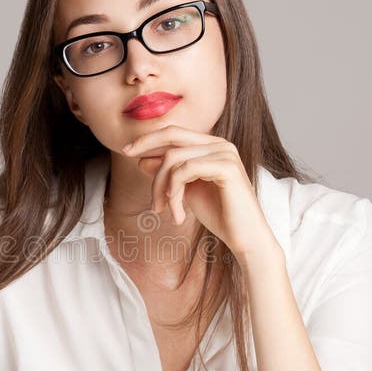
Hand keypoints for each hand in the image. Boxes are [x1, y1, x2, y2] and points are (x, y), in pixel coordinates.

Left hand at [122, 125, 280, 261]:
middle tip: (131, 163)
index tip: (127, 150)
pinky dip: (174, 191)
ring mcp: (225, 153)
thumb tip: (143, 159)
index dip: (148, 139)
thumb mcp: (185, 190)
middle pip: (171, 136)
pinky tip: (176, 212)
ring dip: (161, 187)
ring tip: (163, 210)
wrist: (245, 238)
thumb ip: (168, 174)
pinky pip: (186, 170)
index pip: (173, 132)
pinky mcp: (227, 167)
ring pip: (174, 158)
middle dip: (147, 151)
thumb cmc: (219, 215)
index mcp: (211, 145)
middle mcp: (220, 143)